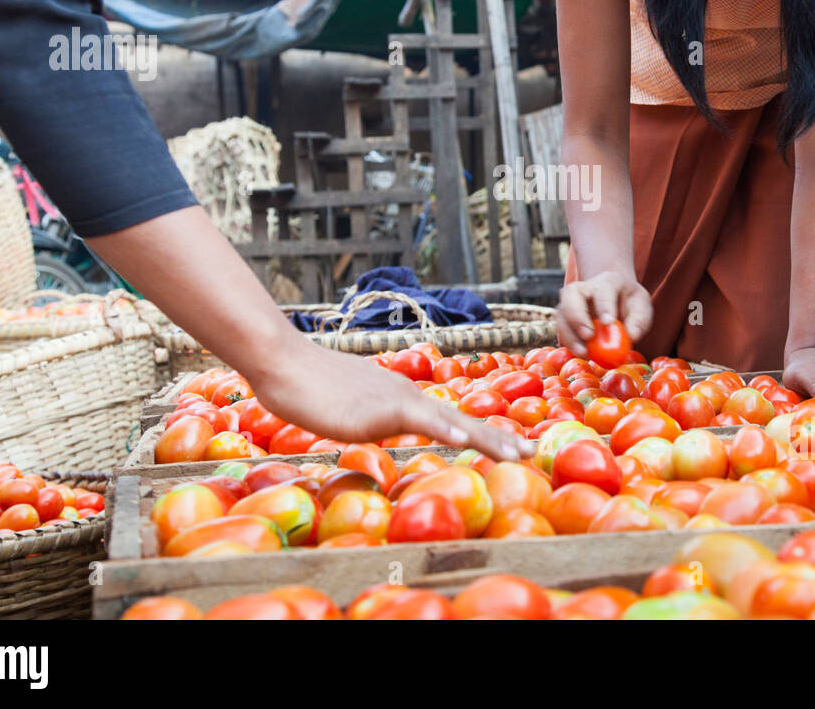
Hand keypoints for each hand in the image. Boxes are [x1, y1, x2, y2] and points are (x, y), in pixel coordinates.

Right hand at [250, 330, 535, 462]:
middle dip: (498, 439)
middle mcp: (406, 397)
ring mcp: (393, 402)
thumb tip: (380, 426)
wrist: (282, 362)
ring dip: (485, 438)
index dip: (484, 434)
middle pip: (461, 420)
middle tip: (533, 453)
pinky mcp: (376, 411)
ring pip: (449, 421)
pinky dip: (444, 431)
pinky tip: (464, 441)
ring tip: (516, 452)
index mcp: (403, 398)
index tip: (513, 447)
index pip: (451, 419)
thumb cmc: (308, 386)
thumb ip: (371, 416)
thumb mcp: (350, 407)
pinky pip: (417, 422)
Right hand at [555, 271, 652, 357]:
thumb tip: (631, 336)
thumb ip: (638, 321)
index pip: (603, 291)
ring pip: (561, 313)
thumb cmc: (628, 301)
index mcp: (608, 282)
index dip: (604, 306)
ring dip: (569, 334)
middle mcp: (584, 288)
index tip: (608, 323)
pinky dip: (568, 342)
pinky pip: (561, 328)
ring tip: (583, 352)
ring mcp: (571, 302)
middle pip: (571, 294)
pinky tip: (580, 353)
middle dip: (577, 316)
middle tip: (588, 336)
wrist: (614, 295)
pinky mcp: (564, 317)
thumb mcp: (641, 307)